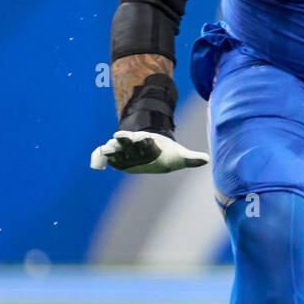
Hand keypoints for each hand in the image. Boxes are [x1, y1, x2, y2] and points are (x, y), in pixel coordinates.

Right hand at [90, 130, 209, 173]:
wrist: (152, 149)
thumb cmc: (167, 154)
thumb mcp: (178, 157)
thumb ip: (190, 158)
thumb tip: (208, 160)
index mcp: (150, 144)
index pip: (146, 140)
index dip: (144, 139)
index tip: (143, 138)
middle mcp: (135, 145)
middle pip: (128, 142)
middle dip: (124, 141)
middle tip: (118, 138)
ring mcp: (124, 150)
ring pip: (114, 147)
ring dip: (110, 149)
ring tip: (105, 150)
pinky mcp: (115, 157)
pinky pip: (103, 155)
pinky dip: (98, 158)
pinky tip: (95, 165)